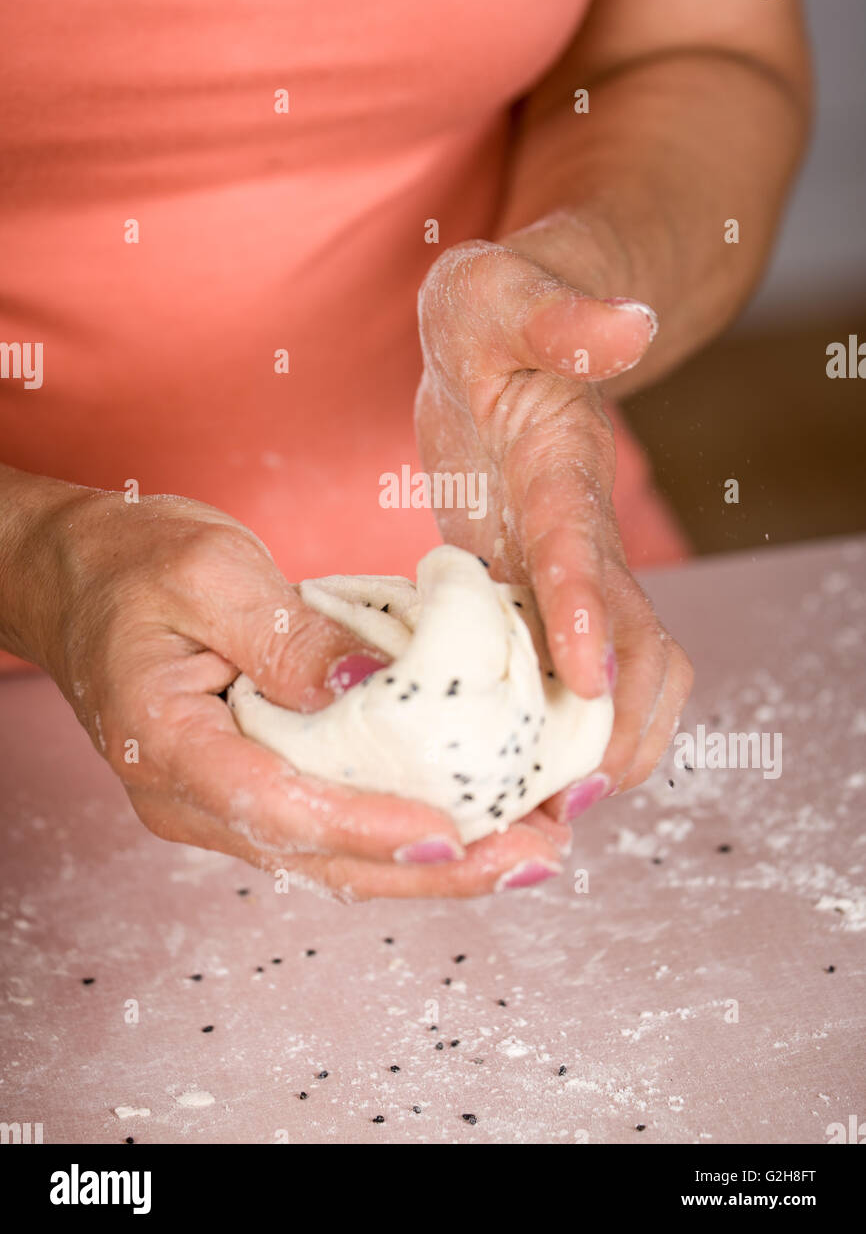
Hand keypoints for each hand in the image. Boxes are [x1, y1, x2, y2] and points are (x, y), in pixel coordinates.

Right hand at [18, 487, 568, 897]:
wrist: (76, 577)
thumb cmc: (132, 565)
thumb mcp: (211, 572)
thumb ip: (286, 634)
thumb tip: (373, 685)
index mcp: (168, 745)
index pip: (278, 808)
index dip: (370, 830)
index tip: (454, 834)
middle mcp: (188, 797)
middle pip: (320, 859)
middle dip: (433, 869)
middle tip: (533, 856)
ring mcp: (216, 802)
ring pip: (331, 858)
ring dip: (431, 862)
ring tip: (527, 849)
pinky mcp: (246, 788)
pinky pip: (329, 828)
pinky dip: (400, 832)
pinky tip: (468, 821)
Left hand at [415, 236, 692, 811]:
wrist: (508, 333)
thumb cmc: (497, 308)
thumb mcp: (501, 289)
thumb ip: (557, 310)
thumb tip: (624, 323)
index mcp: (561, 468)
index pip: (582, 546)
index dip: (587, 613)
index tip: (585, 683)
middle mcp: (576, 530)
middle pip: (634, 639)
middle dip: (621, 720)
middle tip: (574, 797)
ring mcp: (558, 564)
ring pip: (610, 669)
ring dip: (594, 741)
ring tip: (548, 813)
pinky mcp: (528, 583)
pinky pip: (553, 668)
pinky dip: (546, 724)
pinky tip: (509, 774)